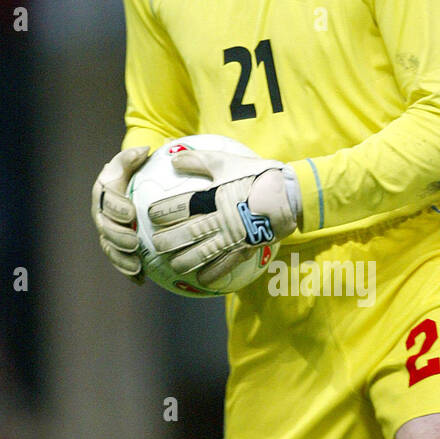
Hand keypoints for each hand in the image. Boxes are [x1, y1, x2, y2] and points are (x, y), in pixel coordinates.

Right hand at [91, 146, 149, 279]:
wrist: (132, 186)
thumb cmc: (133, 171)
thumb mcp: (131, 161)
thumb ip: (133, 157)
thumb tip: (144, 150)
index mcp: (104, 192)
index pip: (106, 200)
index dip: (116, 208)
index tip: (131, 214)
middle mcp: (102, 214)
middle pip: (106, 229)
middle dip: (118, 237)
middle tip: (133, 243)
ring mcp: (108, 232)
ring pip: (110, 248)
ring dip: (122, 260)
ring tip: (136, 266)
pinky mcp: (116, 247)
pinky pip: (119, 261)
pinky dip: (129, 272)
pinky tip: (141, 281)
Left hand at [149, 146, 299, 287]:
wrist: (289, 196)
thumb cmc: (258, 176)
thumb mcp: (228, 162)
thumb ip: (199, 161)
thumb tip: (174, 158)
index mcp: (213, 198)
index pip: (181, 206)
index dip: (163, 212)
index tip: (150, 215)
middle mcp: (219, 220)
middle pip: (187, 233)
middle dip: (168, 240)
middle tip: (155, 245)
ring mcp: (232, 237)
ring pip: (202, 253)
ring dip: (185, 261)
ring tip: (174, 266)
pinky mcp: (245, 248)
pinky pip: (226, 266)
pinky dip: (213, 274)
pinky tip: (202, 281)